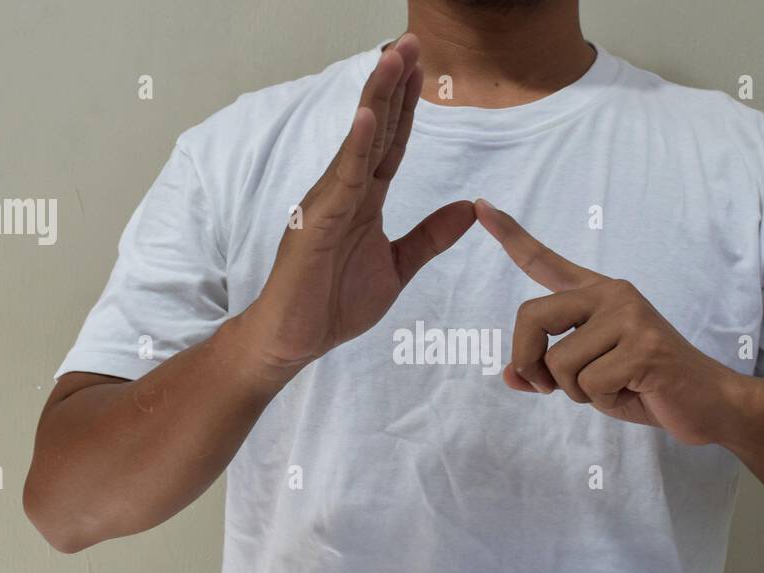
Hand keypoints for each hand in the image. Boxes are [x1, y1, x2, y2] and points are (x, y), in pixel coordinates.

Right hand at [240, 34, 475, 378]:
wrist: (295, 340)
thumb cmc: (333, 304)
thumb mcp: (397, 267)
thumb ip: (429, 237)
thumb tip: (468, 208)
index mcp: (364, 199)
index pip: (390, 143)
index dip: (406, 105)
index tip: (422, 67)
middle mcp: (344, 191)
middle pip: (375, 128)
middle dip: (392, 84)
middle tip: (410, 41)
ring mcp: (328, 202)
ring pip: (358, 142)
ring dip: (377, 99)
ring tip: (393, 59)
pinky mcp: (317, 223)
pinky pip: (343, 179)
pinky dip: (356, 146)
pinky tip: (369, 117)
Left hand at [474, 199, 746, 445]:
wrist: (709, 404)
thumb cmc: (647, 386)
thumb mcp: (589, 379)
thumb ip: (549, 371)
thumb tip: (507, 376)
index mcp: (598, 295)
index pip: (545, 261)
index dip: (511, 236)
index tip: (480, 206)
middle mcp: (612, 294)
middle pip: (531, 316)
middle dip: (528, 360)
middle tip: (546, 388)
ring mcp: (630, 316)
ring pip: (559, 363)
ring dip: (578, 393)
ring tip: (615, 387)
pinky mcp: (643, 346)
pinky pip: (590, 384)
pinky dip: (604, 402)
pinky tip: (633, 392)